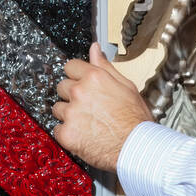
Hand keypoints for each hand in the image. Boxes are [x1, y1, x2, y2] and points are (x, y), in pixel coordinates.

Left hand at [52, 42, 153, 170]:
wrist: (137, 147)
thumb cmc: (136, 119)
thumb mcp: (126, 86)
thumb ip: (105, 67)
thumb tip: (94, 49)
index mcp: (94, 78)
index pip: (70, 66)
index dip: (76, 75)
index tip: (81, 83)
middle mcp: (79, 92)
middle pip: (62, 87)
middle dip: (71, 95)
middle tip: (88, 106)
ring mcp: (71, 113)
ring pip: (58, 109)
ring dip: (68, 114)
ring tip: (87, 122)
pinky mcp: (66, 134)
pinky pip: (58, 130)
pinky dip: (68, 133)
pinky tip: (84, 135)